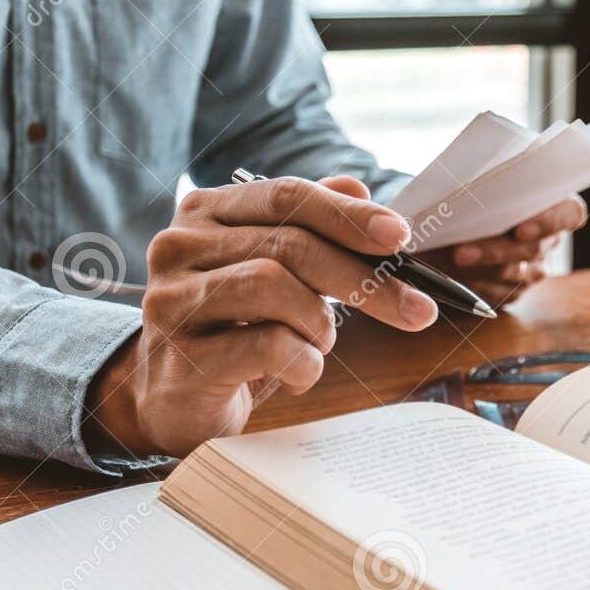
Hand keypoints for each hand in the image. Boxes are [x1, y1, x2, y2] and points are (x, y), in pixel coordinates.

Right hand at [85, 175, 438, 457]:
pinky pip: (269, 346)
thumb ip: (307, 229)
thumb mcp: (272, 276)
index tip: (401, 236)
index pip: (286, 196)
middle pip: (290, 244)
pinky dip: (304, 363)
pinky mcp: (181, 356)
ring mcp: (172, 300)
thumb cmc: (232, 333)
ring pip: (274, 287)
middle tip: (417, 311)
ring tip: (319, 346)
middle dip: (365, 280)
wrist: (172, 403)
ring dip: (320, 324)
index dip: (349, 215)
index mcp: (205, 213)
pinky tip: (297, 375)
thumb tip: (357, 186)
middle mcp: (178, 246)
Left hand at [415, 195, 586, 306]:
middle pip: (532, 250)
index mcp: (556, 203)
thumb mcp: (484, 171)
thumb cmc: (479, 182)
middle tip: (459, 253)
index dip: (550, 222)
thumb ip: (487, 180)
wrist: (461, 205)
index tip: (519, 229)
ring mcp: (534, 267)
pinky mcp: (514, 289)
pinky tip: (449, 278)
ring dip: (477, 271)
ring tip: (445, 262)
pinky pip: (498, 295)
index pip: (571, 213)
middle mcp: (549, 238)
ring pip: (513, 275)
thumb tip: (454, 196)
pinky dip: (472, 286)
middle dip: (493, 251)